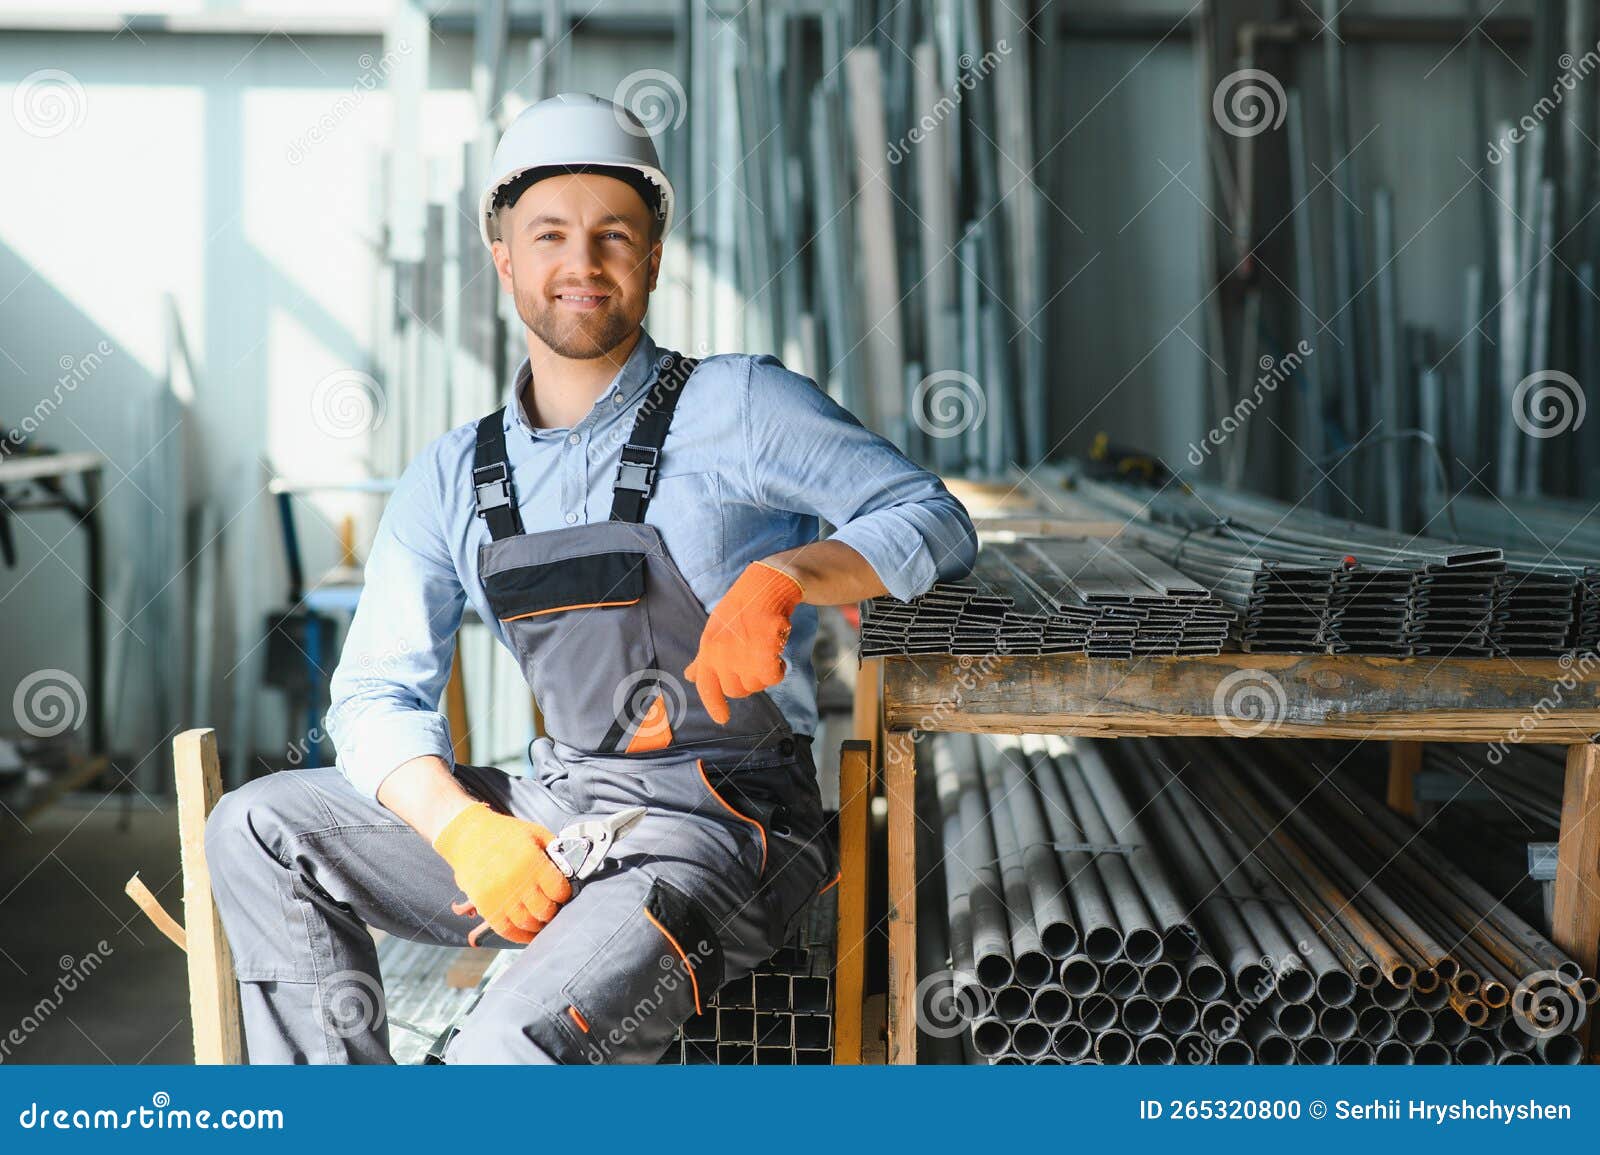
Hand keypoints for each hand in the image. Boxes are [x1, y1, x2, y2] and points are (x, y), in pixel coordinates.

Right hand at [432, 803, 573, 946]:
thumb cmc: (505, 833)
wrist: (468, 836)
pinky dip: (520, 936)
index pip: (559, 890)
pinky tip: (528, 933)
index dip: (565, 893)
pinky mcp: (486, 907)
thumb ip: (555, 850)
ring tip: (541, 919)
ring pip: (528, 923)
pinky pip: (507, 930)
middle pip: (545, 910)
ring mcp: (500, 897)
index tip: (563, 893)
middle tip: (553, 907)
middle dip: (553, 910)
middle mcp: (517, 882)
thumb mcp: (535, 833)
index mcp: (532, 862)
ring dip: (538, 925)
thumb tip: (571, 869)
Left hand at [684, 560, 804, 723]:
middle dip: (748, 681)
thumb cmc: (741, 607)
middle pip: (736, 690)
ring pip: (756, 685)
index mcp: (707, 650)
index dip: (713, 705)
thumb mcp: (715, 630)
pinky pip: (773, 677)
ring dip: (765, 673)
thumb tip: (689, 677)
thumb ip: (704, 658)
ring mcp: (742, 656)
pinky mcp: (763, 653)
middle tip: (756, 660)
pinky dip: (779, 669)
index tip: (722, 719)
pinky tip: (778, 652)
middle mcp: (721, 656)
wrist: (765, 586)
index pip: (706, 686)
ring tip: (766, 649)